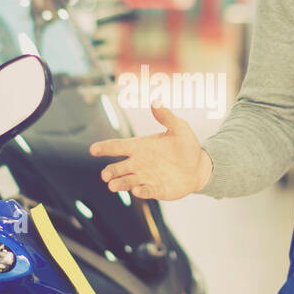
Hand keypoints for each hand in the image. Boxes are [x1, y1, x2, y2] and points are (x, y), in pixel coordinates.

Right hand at [89, 101, 212, 200]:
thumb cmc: (186, 145)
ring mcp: (146, 177)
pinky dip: (140, 191)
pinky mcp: (155, 189)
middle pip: (118, 168)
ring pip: (127, 181)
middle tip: (106, 175)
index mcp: (140, 147)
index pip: (118, 146)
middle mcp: (139, 163)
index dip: (105, 147)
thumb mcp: (179, 128)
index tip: (93, 150)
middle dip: (110, 171)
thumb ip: (166, 116)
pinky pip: (145, 191)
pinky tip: (137, 190)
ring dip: (119, 184)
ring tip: (112, 186)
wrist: (199, 167)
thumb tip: (155, 101)